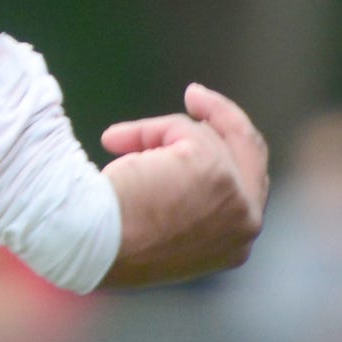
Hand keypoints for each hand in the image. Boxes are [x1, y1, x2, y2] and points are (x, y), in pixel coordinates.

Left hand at [96, 83, 268, 287]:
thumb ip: (185, 199)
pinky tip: (114, 143)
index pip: (247, 187)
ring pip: (206, 137)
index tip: (203, 128)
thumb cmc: (109, 241)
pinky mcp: (214, 169)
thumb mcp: (162, 226)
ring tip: (115, 144)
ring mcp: (236, 196)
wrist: (91, 244)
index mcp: (234, 246)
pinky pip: (182, 129)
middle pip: (250, 152)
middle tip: (195, 94)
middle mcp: (246, 225)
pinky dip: (147, 130)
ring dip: (158, 134)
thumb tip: (167, 156)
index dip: (229, 154)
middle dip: (224, 118)